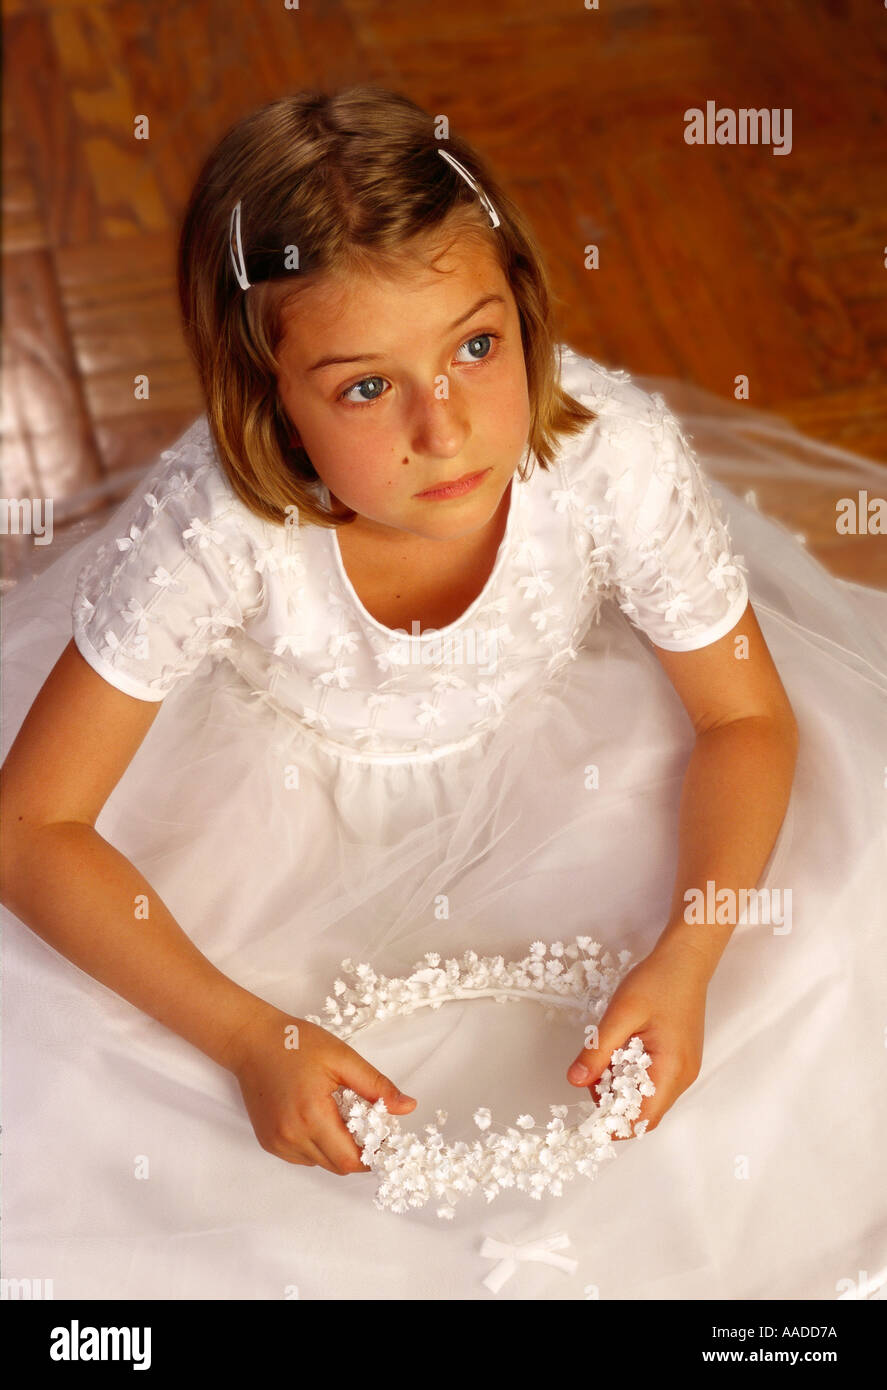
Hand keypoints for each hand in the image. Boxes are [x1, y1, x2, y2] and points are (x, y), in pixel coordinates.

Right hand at [221, 1004, 417, 1172]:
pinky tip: (318, 1119)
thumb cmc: (297, 1044)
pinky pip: (302, 1157)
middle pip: (337, 1166)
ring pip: (320, 1163)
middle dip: (358, 1152)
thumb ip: (376, 1086)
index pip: (350, 1159)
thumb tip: (407, 1107)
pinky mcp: (268, 1142)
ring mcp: (277, 1142)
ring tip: (340, 1116)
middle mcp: (291, 1136)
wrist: (251, 1041)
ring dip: (337, 1150)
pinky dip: (317, 1146)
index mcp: (312, 1115)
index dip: (373, 1155)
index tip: (385, 1138)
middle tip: (367, 1124)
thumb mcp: (343, 1058)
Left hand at [565, 936, 708, 1136]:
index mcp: (672, 1070)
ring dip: (622, 1087)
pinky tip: (620, 1051)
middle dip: (614, 1102)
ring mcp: (684, 1068)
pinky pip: (654, 1079)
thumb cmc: (657, 982)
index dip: (614, 1124)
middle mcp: (683, 1076)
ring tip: (604, 1058)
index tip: (587, 1114)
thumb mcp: (620, 1015)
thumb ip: (597, 1050)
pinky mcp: (680, 1058)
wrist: (685, 960)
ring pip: (649, 1095)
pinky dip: (632, 1074)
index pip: (643, 1119)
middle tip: (591, 1074)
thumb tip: (575, 1080)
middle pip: (645, 1110)